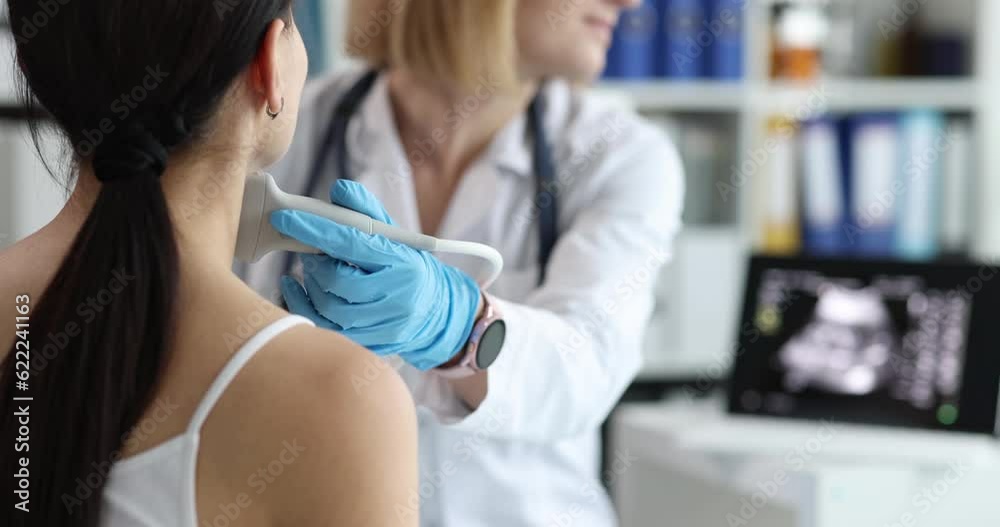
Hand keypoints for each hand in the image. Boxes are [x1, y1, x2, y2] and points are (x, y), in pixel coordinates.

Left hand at [270, 180, 481, 370]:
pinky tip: (297, 290)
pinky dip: (303, 307)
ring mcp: (383, 326)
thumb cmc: (410, 267)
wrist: (438, 312)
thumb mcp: (397, 236)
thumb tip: (339, 190)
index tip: (285, 218)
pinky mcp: (370, 344)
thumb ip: (367, 212)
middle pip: (337, 281)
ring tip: (311, 270)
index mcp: (402, 264)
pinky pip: (326, 329)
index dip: (315, 230)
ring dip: (309, 285)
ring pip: (328, 308)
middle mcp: (395, 297)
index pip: (352, 244)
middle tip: (308, 251)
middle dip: (314, 262)